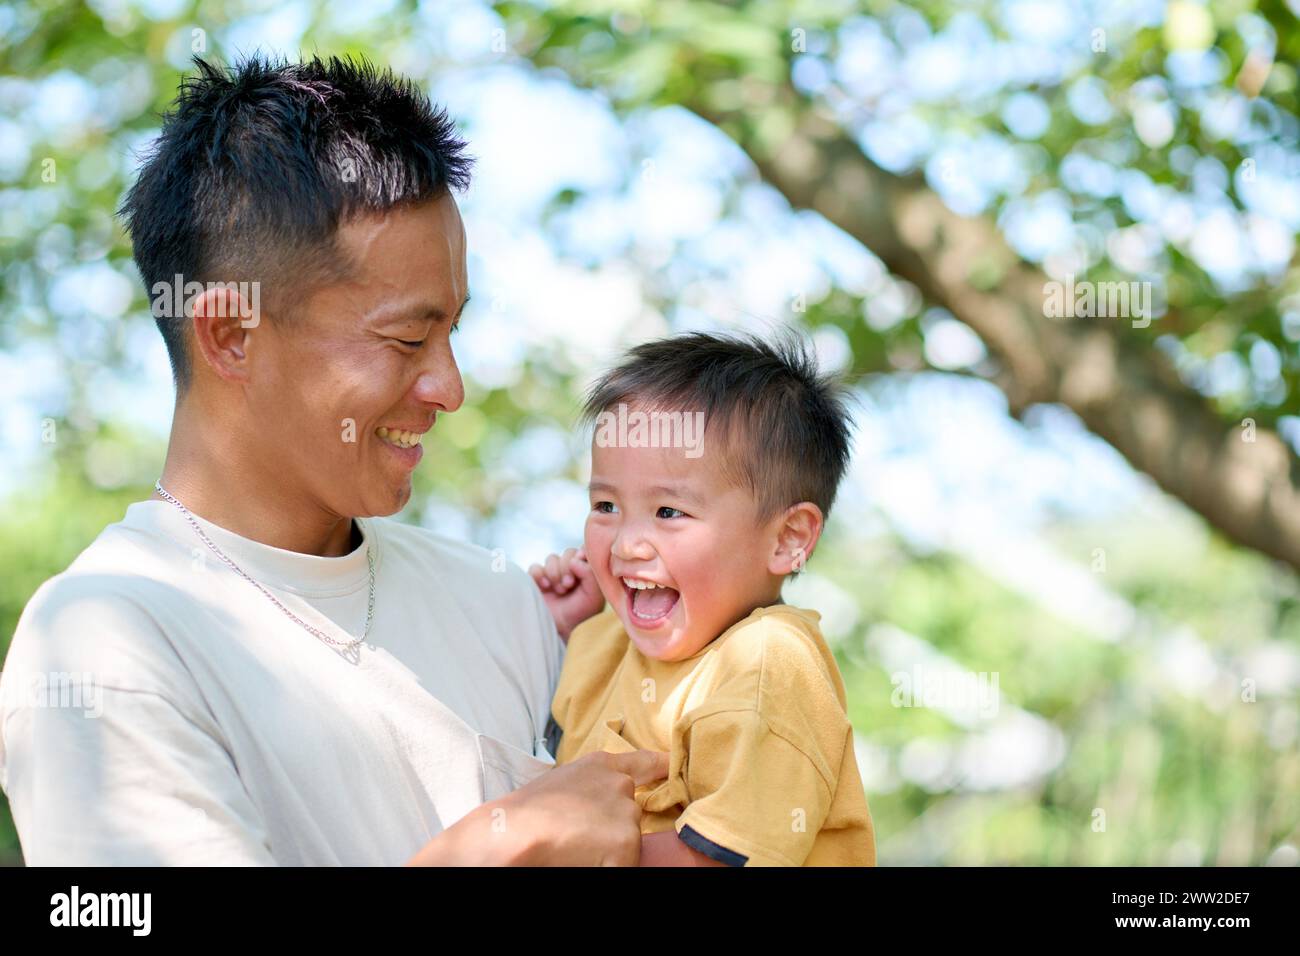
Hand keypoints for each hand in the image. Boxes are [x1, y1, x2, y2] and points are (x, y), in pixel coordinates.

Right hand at [421, 749, 668, 865]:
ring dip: (609, 848)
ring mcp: (625, 813)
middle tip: (578, 834)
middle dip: (612, 826)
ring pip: (628, 839)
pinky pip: (624, 862)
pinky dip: (608, 864)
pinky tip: (585, 860)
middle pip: (631, 812)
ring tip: (576, 848)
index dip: (660, 766)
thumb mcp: (561, 781)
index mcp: (600, 766)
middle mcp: (619, 784)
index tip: (672, 767)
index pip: (644, 762)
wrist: (514, 832)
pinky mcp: (626, 843)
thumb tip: (599, 807)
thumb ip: (590, 785)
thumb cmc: (524, 812)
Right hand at [528, 547, 604, 639]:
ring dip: (555, 572)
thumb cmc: (580, 614)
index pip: (585, 550)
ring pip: (552, 558)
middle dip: (568, 566)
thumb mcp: (593, 596)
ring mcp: (552, 574)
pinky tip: (545, 586)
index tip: (580, 560)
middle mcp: (570, 570)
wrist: (559, 630)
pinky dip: (539, 574)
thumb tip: (575, 560)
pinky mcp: (536, 580)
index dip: (582, 552)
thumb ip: (590, 574)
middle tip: (569, 584)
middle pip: (568, 552)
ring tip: (560, 590)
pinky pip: (535, 567)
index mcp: (586, 571)